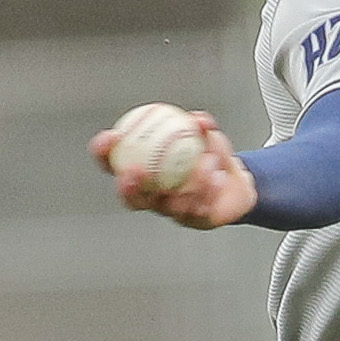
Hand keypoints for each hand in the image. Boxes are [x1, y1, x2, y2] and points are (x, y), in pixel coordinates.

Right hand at [89, 110, 258, 228]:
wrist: (236, 182)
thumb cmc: (209, 153)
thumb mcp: (206, 135)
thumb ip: (202, 126)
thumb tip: (198, 119)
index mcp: (142, 174)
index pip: (113, 164)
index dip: (103, 153)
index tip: (111, 136)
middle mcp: (152, 198)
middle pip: (131, 199)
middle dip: (127, 188)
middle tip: (135, 170)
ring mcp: (172, 213)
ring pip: (171, 205)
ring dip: (187, 182)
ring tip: (204, 162)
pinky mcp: (196, 222)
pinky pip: (199, 210)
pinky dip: (208, 190)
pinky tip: (218, 177)